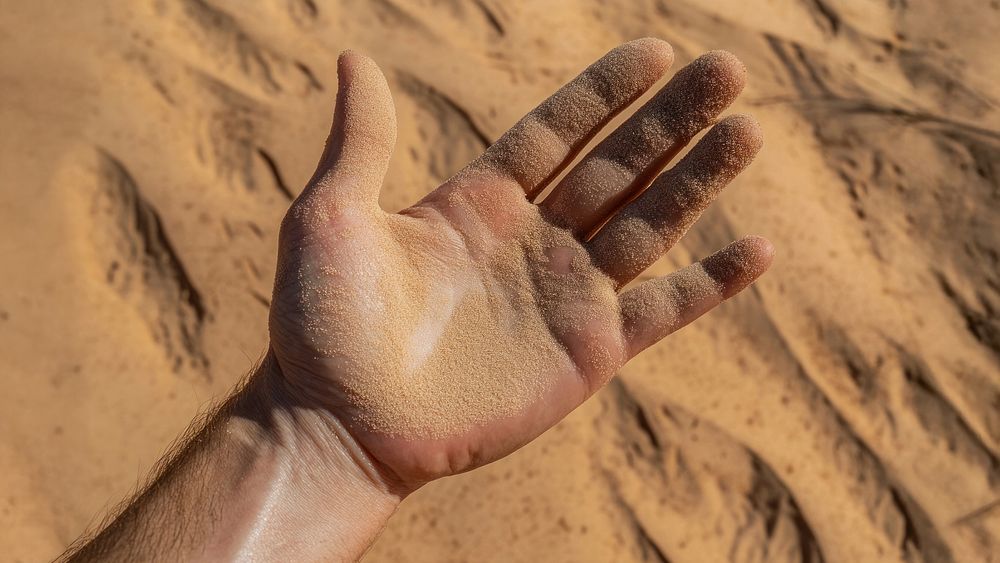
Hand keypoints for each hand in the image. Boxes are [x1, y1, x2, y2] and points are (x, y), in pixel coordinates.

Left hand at [267, 39, 772, 491]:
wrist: (341, 424)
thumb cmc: (322, 325)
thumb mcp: (331, 217)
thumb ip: (361, 140)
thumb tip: (353, 56)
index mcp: (479, 201)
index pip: (557, 131)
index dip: (605, 93)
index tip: (655, 50)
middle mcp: (531, 239)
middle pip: (618, 165)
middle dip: (672, 119)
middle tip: (727, 69)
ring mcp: (564, 294)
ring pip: (650, 223)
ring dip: (700, 178)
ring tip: (748, 128)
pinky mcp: (588, 350)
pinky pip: (663, 310)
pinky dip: (711, 283)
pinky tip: (760, 248)